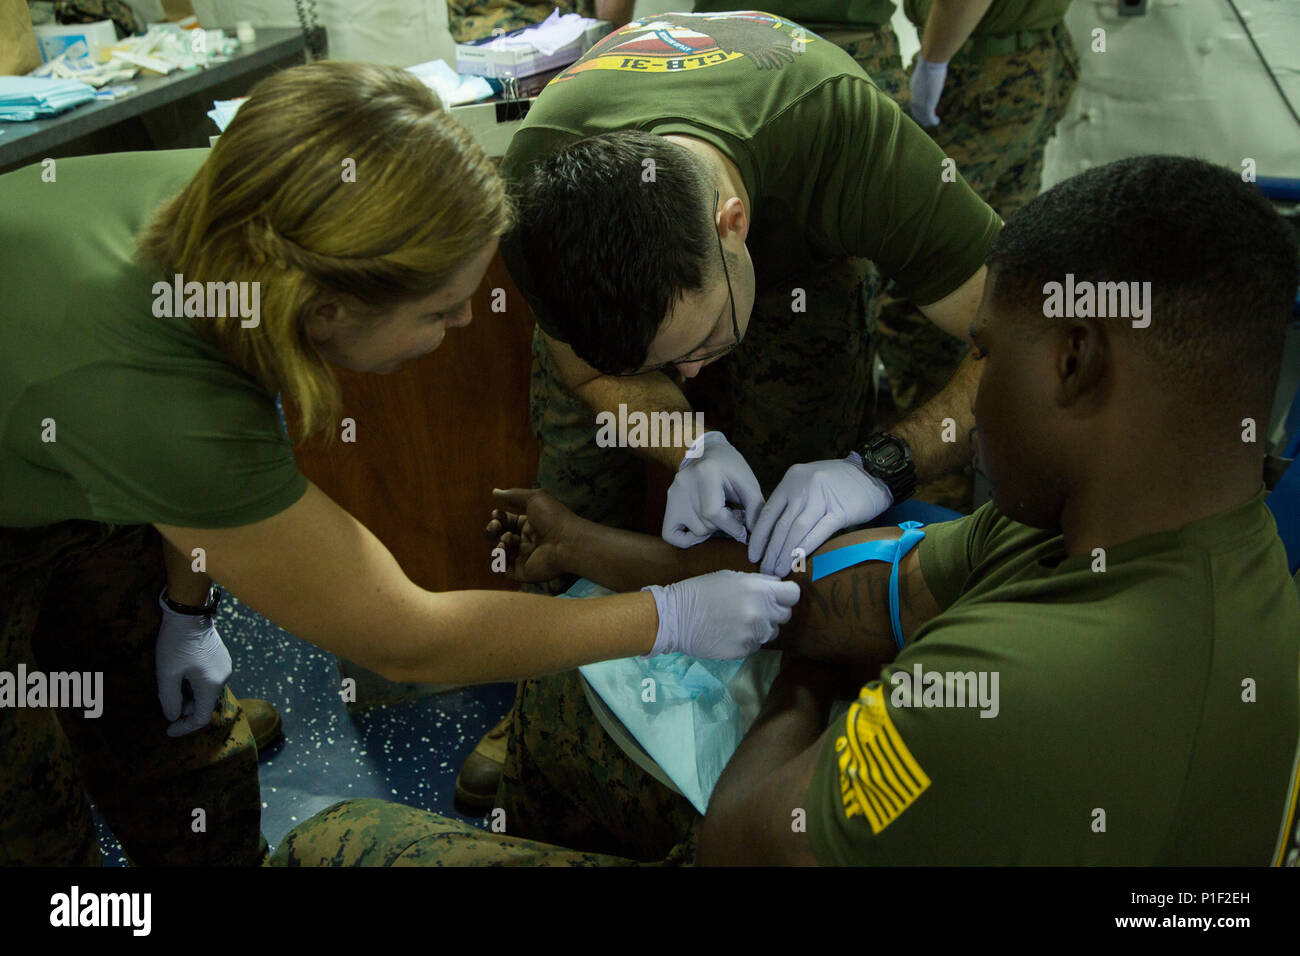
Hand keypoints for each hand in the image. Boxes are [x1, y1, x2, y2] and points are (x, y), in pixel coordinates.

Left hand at [156, 592, 231, 736]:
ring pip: (206, 690)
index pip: (200, 717)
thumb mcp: (167, 674)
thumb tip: (173, 716)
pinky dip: (194, 683)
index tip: (168, 730)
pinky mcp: (221, 657)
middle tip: (165, 701)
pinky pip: (208, 678)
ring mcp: (224, 666)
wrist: (189, 611)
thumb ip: (170, 699)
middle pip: (204, 703)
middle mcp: (223, 678)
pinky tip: (181, 673)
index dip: (184, 728)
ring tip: (171, 684)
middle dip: (184, 708)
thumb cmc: (176, 643)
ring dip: (188, 694)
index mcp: (211, 685)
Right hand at [485, 487, 575, 582]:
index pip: (507, 522)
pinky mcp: (522, 571)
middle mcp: (526, 541)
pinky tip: (504, 548)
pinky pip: (503, 568)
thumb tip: (494, 491)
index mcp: (529, 525)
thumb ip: (513, 495)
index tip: (496, 514)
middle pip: (500, 536)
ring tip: (507, 538)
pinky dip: (498, 558)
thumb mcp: (534, 498)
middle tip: (496, 525)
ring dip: (497, 542)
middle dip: (493, 529)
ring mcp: (524, 557)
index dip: (498, 518)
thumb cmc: (553, 517)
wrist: (566, 542)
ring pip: (499, 552)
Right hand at [643, 569, 799, 658]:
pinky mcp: (744, 651)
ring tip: (739, 621)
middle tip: (754, 608)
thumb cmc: (702, 590)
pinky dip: (747, 640)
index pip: (793, 594)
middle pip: (785, 615)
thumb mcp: (732, 576)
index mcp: (760, 590)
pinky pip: (756, 645)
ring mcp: (754, 635)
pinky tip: (730, 632)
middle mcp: (762, 613)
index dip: (786, 594)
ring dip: (761, 627)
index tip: (778, 596)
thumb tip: (777, 585)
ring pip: (771, 632)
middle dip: (774, 611)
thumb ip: (759, 582)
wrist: (676, 617)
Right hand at [662, 431, 764, 547]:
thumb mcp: (748, 484)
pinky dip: (688, 539)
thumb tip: (754, 538)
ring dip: (712, 528)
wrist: (708, 451)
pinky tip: (702, 527)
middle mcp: (684, 482)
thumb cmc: (731, 468)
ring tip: (719, 514)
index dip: (732, 527)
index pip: (713, 513)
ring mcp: (674, 493)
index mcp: (706, 471)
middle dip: (724, 526)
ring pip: (695, 531)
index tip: (743, 531)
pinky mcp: (669, 502)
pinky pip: (670, 534)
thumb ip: (755, 510)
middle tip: (732, 515)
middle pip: (705, 524)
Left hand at [748, 454, 892, 576]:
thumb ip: (792, 500)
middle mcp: (804, 487)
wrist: (873, 474)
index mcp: (792, 479)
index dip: (759, 537)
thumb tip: (774, 531)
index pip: (768, 512)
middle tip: (764, 569)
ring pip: (796, 531)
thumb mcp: (809, 482)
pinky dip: (805, 549)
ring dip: (784, 554)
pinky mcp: (840, 510)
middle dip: (770, 551)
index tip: (753, 555)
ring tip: (777, 571)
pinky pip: (818, 533)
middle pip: (781, 525)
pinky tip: (797, 563)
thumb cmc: (838, 482)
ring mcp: (822, 497)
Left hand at [909, 56, 946, 126]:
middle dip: (920, 116)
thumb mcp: (929, 61)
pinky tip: (937, 121)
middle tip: (927, 120)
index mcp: (914, 85)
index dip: (918, 106)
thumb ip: (929, 60)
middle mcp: (914, 95)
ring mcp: (920, 101)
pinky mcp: (927, 105)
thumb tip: (930, 49)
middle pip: (915, 110)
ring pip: (921, 116)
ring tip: (932, 122)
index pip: (914, 99)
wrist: (930, 62)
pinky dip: (932, 121)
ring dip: (927, 120)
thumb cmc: (931, 58)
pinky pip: (929, 117)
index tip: (924, 109)